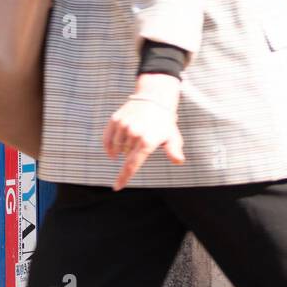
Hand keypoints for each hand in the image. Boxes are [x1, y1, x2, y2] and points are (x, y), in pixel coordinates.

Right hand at [103, 75, 185, 189]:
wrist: (154, 98)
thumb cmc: (164, 122)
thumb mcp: (172, 137)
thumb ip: (173, 151)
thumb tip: (179, 161)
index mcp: (147, 142)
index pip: (132, 165)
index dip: (123, 178)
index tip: (116, 187)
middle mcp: (134, 134)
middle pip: (125, 155)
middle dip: (131, 153)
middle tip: (141, 142)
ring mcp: (123, 126)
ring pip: (116, 148)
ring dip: (121, 149)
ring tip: (131, 140)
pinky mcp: (115, 120)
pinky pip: (107, 139)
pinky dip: (108, 146)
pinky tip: (112, 150)